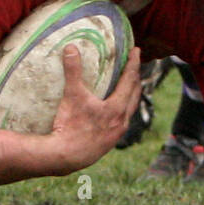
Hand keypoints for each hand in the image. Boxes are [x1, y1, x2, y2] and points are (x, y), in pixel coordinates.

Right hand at [48, 44, 141, 172]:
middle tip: (135, 66)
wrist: (66, 157)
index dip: (133, 63)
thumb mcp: (72, 95)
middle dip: (136, 78)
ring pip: (129, 110)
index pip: (130, 80)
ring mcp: (116, 134)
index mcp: (117, 108)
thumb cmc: (70, 126)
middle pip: (134, 95)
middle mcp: (122, 121)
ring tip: (129, 87)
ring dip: (131, 96)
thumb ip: (73, 70)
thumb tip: (71, 47)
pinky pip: (122, 121)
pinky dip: (122, 110)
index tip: (137, 50)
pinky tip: (114, 112)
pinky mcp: (109, 143)